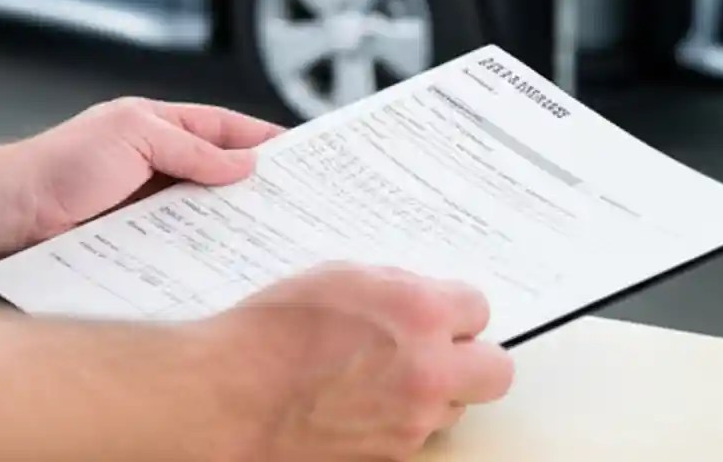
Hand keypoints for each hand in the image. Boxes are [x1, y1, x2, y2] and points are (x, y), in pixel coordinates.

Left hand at [7, 98, 282, 248]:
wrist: (8, 216)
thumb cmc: (59, 164)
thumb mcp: (134, 136)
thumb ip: (191, 150)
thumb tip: (244, 165)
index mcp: (160, 126)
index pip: (225, 128)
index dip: (263, 139)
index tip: (302, 153)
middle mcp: (159, 164)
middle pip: (222, 173)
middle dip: (257, 184)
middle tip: (299, 200)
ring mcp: (150, 204)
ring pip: (207, 211)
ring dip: (234, 221)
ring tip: (272, 233)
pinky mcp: (139, 240)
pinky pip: (183, 243)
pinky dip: (206, 249)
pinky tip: (227, 259)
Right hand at [203, 264, 514, 461]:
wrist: (227, 397)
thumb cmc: (271, 333)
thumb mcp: (341, 278)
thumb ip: (397, 288)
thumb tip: (424, 300)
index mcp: (420, 313)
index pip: (479, 309)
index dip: (454, 310)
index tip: (437, 314)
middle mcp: (428, 370)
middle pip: (495, 370)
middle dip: (472, 357)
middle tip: (440, 350)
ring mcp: (412, 421)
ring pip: (457, 407)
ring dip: (436, 392)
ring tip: (386, 376)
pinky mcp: (392, 456)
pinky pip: (419, 434)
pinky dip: (403, 419)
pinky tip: (365, 400)